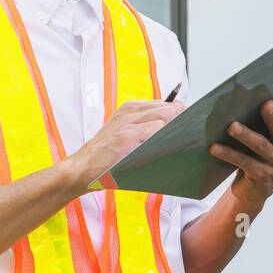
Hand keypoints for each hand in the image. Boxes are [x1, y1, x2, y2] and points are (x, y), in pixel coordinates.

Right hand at [67, 99, 186, 194]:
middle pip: (172, 108)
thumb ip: (148, 127)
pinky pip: (157, 129)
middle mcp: (130, 111)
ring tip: (182, 143)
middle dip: (184, 123)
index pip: (169, 103)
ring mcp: (128, 122)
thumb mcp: (127, 134)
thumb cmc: (109, 156)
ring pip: (167, 116)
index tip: (189, 129)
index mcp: (132, 108)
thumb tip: (179, 127)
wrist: (82, 169)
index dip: (182, 117)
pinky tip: (169, 148)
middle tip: (190, 139)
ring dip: (177, 130)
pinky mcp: (126, 136)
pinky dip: (166, 138)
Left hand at [210, 83, 272, 209]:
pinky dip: (228, 154)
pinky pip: (244, 162)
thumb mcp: (268, 135)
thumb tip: (243, 91)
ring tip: (231, 126)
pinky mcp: (264, 177)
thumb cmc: (260, 153)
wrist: (255, 188)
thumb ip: (266, 118)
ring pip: (261, 146)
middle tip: (265, 104)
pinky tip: (214, 147)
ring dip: (245, 134)